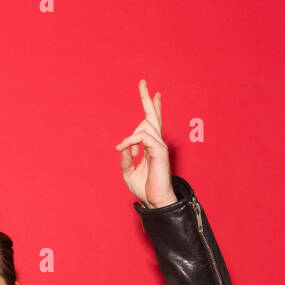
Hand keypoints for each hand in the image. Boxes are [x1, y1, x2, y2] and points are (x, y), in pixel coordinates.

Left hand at [115, 79, 176, 207]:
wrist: (154, 201)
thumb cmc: (145, 188)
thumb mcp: (128, 172)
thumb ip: (126, 158)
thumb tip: (124, 147)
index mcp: (151, 146)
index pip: (152, 123)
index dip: (153, 107)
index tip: (154, 93)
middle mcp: (156, 143)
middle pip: (152, 116)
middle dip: (147, 99)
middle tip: (142, 83)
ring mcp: (159, 146)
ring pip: (144, 126)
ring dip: (130, 137)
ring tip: (125, 150)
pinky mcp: (160, 151)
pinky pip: (143, 137)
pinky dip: (131, 141)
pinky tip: (125, 149)